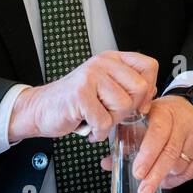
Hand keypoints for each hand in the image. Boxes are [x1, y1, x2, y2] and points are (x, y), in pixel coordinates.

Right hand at [8, 51, 157, 142]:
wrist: (41, 109)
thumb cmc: (75, 101)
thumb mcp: (105, 87)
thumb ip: (127, 86)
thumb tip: (151, 92)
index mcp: (112, 60)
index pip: (149, 66)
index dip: (149, 89)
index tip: (139, 103)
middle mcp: (102, 64)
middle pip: (140, 88)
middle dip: (129, 109)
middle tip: (111, 113)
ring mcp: (90, 77)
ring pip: (123, 106)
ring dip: (112, 121)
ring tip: (97, 118)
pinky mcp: (80, 95)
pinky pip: (104, 121)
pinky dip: (98, 132)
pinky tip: (89, 127)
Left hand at [99, 95, 192, 192]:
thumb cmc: (164, 117)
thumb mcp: (144, 119)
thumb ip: (126, 141)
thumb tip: (106, 164)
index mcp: (164, 112)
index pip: (158, 133)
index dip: (148, 155)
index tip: (137, 173)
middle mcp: (184, 122)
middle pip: (171, 153)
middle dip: (155, 175)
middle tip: (143, 191)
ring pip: (181, 165)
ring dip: (165, 176)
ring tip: (154, 180)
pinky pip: (192, 171)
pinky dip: (177, 179)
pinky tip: (167, 179)